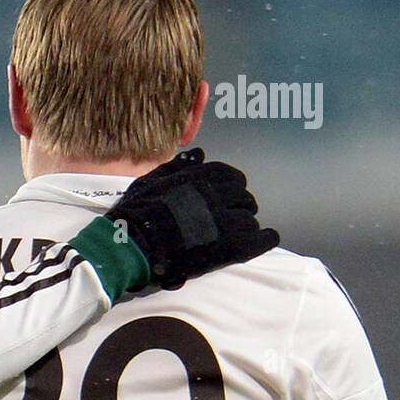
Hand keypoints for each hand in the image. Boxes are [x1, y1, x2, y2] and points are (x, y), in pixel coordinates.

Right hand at [107, 148, 279, 290]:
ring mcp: (226, 221)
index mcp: (201, 178)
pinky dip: (265, 239)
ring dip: (243, 226)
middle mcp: (217, 195)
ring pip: (249, 219)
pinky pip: (262, 239)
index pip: (232, 177)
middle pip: (244, 198)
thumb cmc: (137, 214)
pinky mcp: (231, 246)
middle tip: (228, 217)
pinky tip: (263, 240)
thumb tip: (199, 153)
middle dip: (238, 206)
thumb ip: (178, 166)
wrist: (134, 245)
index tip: (226, 196)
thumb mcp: (152, 181)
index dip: (231, 188)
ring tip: (233, 234)